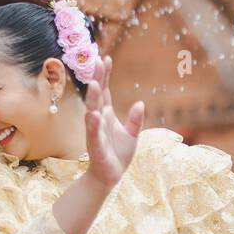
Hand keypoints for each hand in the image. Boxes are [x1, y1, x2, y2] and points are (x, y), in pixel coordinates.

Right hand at [82, 55, 143, 187]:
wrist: (110, 175)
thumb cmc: (118, 154)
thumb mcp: (132, 134)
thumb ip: (135, 119)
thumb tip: (140, 103)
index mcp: (106, 114)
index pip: (105, 90)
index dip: (105, 75)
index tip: (105, 58)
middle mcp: (98, 119)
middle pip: (98, 96)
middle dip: (98, 79)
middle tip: (97, 61)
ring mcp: (95, 131)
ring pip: (93, 112)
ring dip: (93, 98)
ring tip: (95, 84)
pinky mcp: (95, 146)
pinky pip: (93, 133)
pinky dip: (93, 124)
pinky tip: (94, 114)